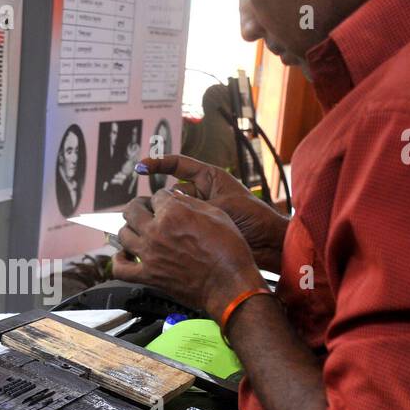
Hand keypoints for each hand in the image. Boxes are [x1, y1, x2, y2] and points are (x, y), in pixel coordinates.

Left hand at [113, 189, 266, 319]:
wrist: (229, 285)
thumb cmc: (229, 251)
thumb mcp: (217, 214)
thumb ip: (191, 203)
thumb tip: (176, 198)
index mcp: (173, 212)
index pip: (157, 196)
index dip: (163, 197)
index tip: (166, 202)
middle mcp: (156, 231)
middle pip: (132, 210)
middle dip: (139, 206)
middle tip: (145, 210)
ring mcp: (149, 254)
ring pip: (123, 234)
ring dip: (129, 229)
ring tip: (136, 230)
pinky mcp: (148, 275)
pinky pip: (120, 268)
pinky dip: (118, 260)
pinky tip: (124, 255)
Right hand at [138, 155, 287, 272]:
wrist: (268, 244)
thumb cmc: (253, 218)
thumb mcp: (221, 206)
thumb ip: (193, 206)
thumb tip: (165, 206)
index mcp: (209, 177)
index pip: (177, 165)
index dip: (158, 164)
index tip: (140, 169)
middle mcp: (201, 192)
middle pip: (170, 192)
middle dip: (162, 200)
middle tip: (153, 209)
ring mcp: (199, 211)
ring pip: (171, 211)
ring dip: (167, 218)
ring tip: (165, 226)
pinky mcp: (197, 229)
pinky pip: (178, 227)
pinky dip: (171, 231)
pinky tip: (168, 237)